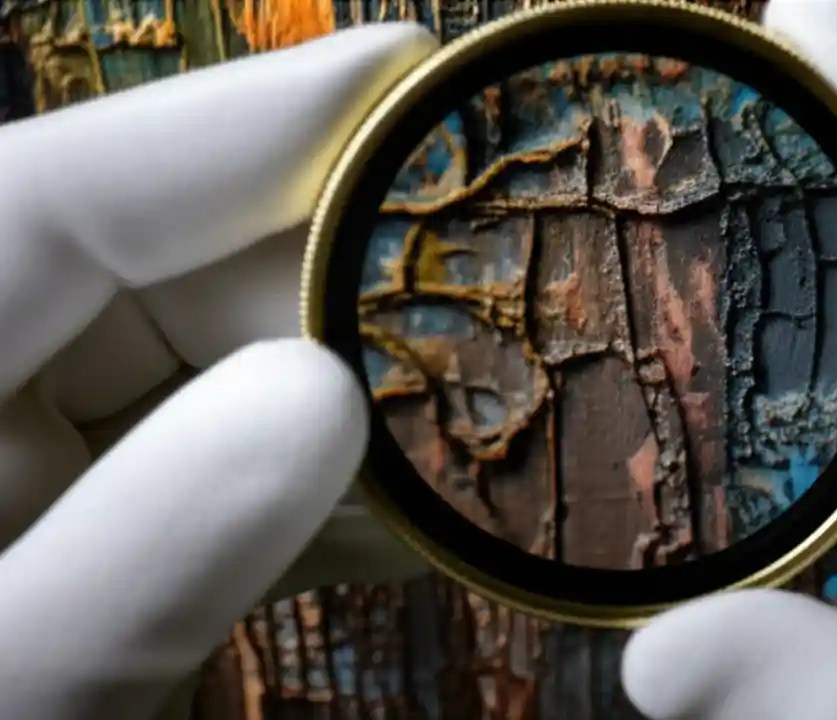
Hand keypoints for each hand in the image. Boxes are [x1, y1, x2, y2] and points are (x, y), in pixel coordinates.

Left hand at [0, 25, 436, 718]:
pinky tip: (398, 493)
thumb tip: (318, 405)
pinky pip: (194, 469)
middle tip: (486, 277)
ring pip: (192, 375)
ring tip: (472, 391)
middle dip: (323, 280)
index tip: (402, 71)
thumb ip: (130, 561)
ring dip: (333, 392)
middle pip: (152, 277)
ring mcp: (11, 466)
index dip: (239, 126)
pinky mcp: (62, 533)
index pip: (58, 198)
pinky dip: (299, 483)